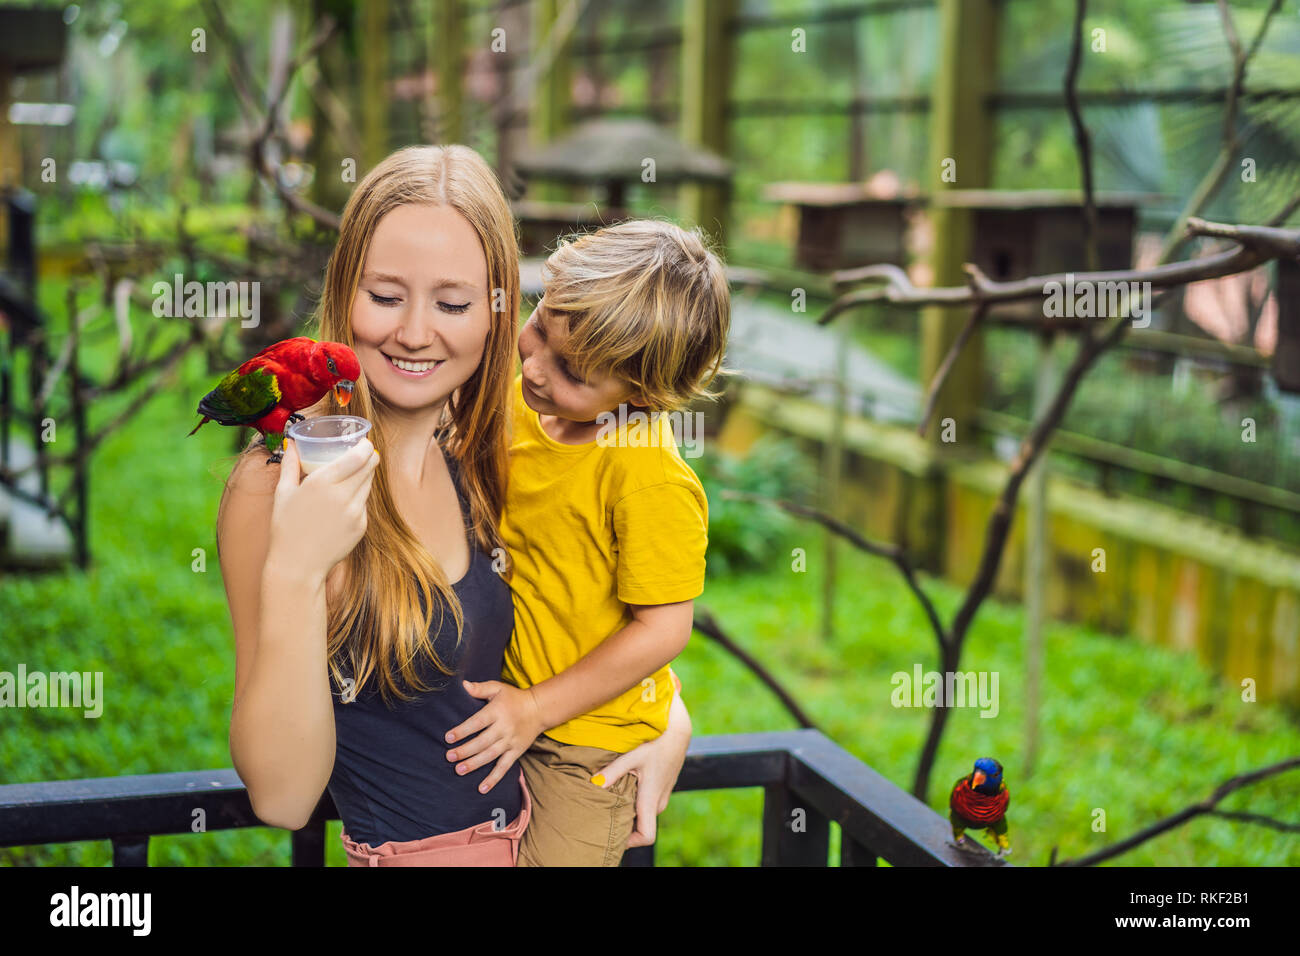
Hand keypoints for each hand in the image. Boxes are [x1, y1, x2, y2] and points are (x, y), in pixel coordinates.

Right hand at [266, 437, 378, 582]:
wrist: (298, 565)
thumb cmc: (286, 527)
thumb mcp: (283, 493)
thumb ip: (290, 464)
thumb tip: (292, 443)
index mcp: (322, 482)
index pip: (359, 456)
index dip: (366, 446)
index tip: (363, 442)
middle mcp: (342, 495)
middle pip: (369, 467)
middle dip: (368, 457)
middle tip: (361, 454)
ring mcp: (355, 512)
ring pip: (368, 484)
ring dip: (363, 477)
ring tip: (351, 476)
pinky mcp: (361, 526)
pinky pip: (364, 504)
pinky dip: (357, 499)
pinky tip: (343, 504)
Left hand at [445, 680, 545, 793]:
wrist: (539, 709)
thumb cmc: (513, 698)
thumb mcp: (498, 688)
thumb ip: (480, 688)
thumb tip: (463, 685)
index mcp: (497, 711)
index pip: (477, 722)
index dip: (463, 730)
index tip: (448, 737)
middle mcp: (504, 728)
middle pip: (482, 741)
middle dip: (465, 750)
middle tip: (449, 757)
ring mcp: (511, 741)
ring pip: (491, 755)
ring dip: (475, 764)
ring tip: (459, 770)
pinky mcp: (516, 752)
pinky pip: (504, 767)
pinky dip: (494, 778)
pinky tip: (482, 788)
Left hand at [593, 695, 691, 847]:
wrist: (677, 732)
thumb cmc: (656, 742)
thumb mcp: (632, 756)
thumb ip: (613, 771)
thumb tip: (594, 784)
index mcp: (650, 799)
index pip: (646, 836)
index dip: (631, 842)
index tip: (614, 836)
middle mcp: (658, 802)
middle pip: (641, 826)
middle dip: (624, 825)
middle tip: (603, 814)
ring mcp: (662, 796)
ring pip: (644, 814)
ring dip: (629, 810)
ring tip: (612, 798)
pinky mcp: (662, 788)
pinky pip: (648, 803)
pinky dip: (636, 801)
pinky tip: (624, 786)